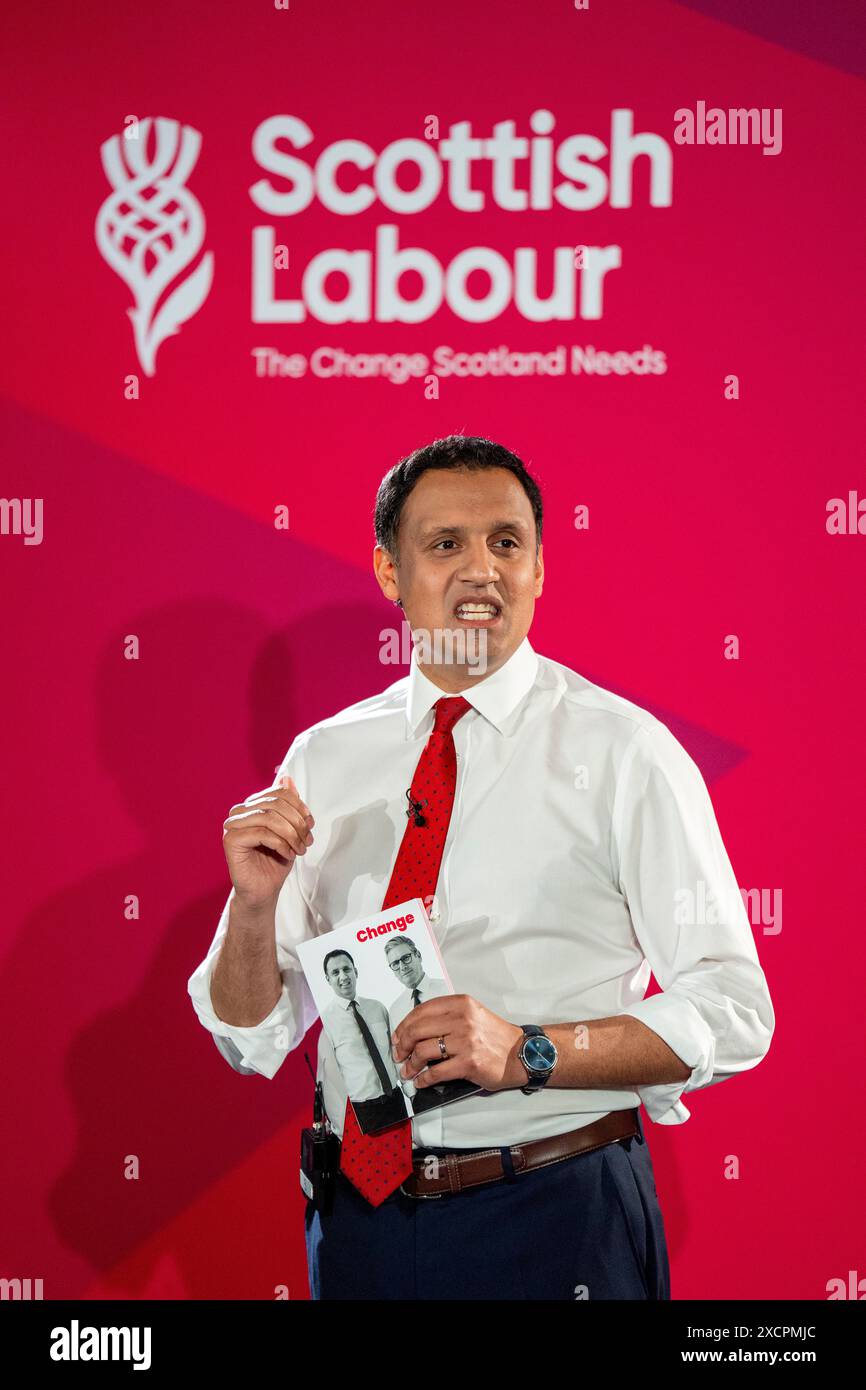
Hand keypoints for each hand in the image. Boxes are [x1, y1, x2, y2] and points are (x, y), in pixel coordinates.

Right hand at [222, 775, 314, 910]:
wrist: (263, 890)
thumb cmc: (275, 861)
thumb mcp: (289, 829)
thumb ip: (288, 805)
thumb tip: (286, 777)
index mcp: (252, 805)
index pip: (279, 792)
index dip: (299, 806)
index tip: (310, 823)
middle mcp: (239, 812)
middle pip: (275, 803)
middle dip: (297, 821)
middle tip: (307, 840)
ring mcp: (232, 825)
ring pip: (269, 817)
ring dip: (291, 834)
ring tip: (300, 849)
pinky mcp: (230, 840)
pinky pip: (262, 833)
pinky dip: (281, 844)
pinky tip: (288, 854)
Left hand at [391, 995, 525, 1091]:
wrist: (522, 1053)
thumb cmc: (495, 1036)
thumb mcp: (472, 1014)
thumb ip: (447, 1017)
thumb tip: (415, 1031)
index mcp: (461, 1004)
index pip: (421, 1010)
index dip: (404, 1025)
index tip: (398, 1037)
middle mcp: (462, 1019)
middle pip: (417, 1030)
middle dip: (402, 1045)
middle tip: (399, 1055)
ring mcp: (466, 1041)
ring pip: (423, 1051)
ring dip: (410, 1065)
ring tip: (407, 1071)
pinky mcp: (469, 1063)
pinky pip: (436, 1072)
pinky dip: (423, 1079)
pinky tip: (421, 1082)